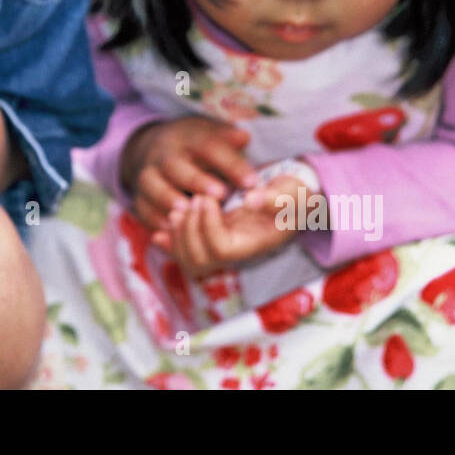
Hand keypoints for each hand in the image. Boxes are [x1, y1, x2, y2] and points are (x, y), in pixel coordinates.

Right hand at [120, 116, 255, 231]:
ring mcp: (148, 174)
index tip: (252, 182)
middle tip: (220, 195)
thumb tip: (244, 137)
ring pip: (153, 185)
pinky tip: (171, 230)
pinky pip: (142, 207)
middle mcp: (164, 154)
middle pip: (176, 165)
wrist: (153, 147)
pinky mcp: (139, 195)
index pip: (210, 147)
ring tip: (190, 212)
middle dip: (197, 180)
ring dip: (170, 199)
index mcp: (188, 138)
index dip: (230, 165)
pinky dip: (154, 219)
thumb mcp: (212, 134)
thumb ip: (230, 139)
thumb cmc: (195, 146)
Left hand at [153, 175, 319, 279]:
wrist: (295, 199)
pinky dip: (170, 242)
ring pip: (190, 259)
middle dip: (189, 230)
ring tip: (177, 210)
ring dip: (178, 235)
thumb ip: (274, 198)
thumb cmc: (296, 196)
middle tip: (190, 201)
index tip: (206, 198)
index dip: (207, 225)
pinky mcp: (215, 237)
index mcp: (255, 244)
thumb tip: (251, 200)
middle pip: (201, 260)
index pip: (221, 248)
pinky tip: (158, 232)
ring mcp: (225, 246)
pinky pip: (187, 250)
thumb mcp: (291, 193)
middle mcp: (237, 251)